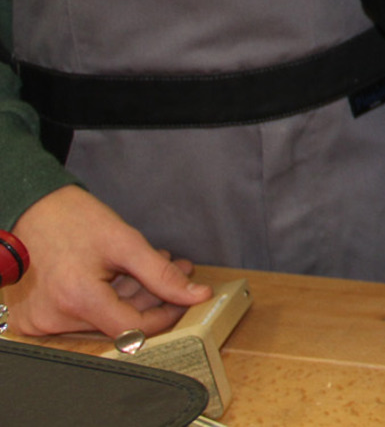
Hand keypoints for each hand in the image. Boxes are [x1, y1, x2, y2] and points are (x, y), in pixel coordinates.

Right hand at [6, 186, 209, 337]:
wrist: (31, 209)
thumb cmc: (74, 220)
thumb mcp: (125, 242)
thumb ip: (161, 274)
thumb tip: (197, 295)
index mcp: (76, 300)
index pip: (133, 330)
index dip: (165, 316)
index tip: (185, 299)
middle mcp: (54, 318)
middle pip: (118, 322)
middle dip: (152, 297)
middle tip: (176, 269)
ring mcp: (41, 320)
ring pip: (103, 318)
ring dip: (132, 295)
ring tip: (154, 265)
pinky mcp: (36, 317)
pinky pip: (82, 314)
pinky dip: (107, 297)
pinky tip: (125, 274)